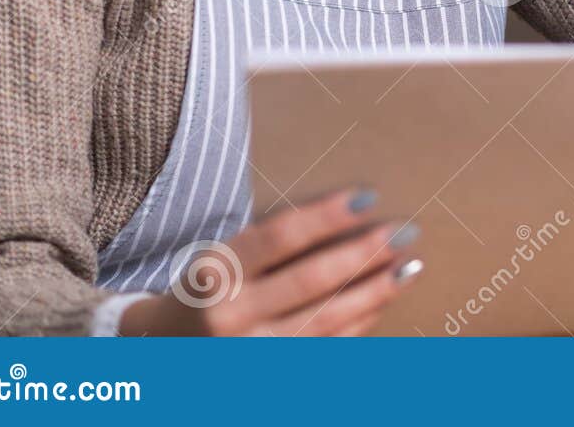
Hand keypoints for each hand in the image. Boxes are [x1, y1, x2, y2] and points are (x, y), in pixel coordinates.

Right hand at [118, 187, 418, 335]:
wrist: (163, 351)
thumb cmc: (207, 290)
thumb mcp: (222, 256)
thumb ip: (272, 242)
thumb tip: (350, 211)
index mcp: (215, 272)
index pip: (279, 235)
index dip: (327, 214)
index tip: (370, 196)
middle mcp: (230, 316)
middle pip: (311, 279)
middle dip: (366, 254)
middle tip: (407, 231)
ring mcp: (250, 355)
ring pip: (327, 321)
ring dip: (375, 292)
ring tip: (410, 267)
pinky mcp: (269, 378)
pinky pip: (327, 350)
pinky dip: (359, 325)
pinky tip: (382, 302)